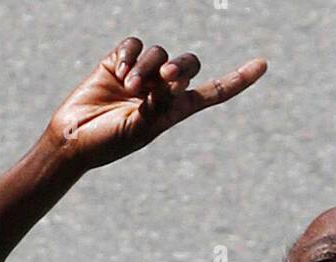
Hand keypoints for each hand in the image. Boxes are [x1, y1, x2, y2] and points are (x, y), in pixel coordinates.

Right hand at [44, 36, 266, 170]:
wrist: (73, 139)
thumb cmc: (108, 143)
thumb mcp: (139, 129)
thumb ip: (157, 106)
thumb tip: (168, 81)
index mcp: (174, 112)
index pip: (212, 92)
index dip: (237, 79)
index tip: (262, 64)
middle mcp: (161, 91)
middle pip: (187, 64)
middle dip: (180, 66)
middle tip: (166, 77)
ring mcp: (140, 75)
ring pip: (158, 52)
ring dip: (145, 67)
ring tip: (128, 86)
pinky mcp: (117, 62)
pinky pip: (133, 44)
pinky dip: (128, 54)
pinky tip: (117, 70)